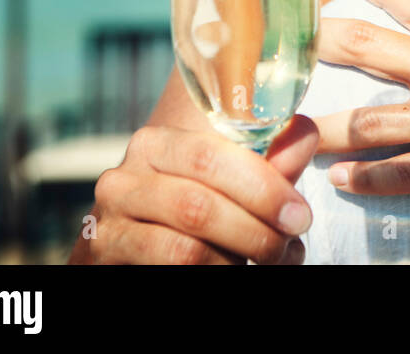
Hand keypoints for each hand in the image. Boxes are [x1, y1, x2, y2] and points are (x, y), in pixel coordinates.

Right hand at [74, 116, 318, 263]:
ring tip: (268, 261)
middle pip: (199, 206)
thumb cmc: (193, 207)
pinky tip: (235, 270)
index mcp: (156, 144)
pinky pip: (172, 270)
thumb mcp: (231, 180)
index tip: (299, 214)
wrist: (138, 250)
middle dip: (256, 230)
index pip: (211, 157)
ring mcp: (109, 223)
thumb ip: (268, 160)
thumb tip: (303, 135)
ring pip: (186, 249)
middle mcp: (123, 179)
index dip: (262, 187)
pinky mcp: (106, 259)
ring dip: (239, 259)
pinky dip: (216, 274)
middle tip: (289, 246)